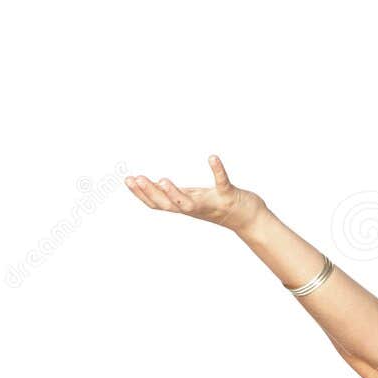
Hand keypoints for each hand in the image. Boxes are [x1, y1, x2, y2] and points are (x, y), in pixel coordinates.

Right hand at [124, 155, 263, 232]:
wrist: (249, 220)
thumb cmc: (219, 206)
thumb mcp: (194, 199)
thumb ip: (175, 194)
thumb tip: (153, 184)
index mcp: (185, 206)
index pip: (159, 204)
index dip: (142, 195)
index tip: (127, 180)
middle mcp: (196, 208)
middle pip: (169, 206)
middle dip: (151, 193)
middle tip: (135, 179)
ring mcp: (212, 203)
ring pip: (189, 203)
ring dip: (175, 193)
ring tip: (162, 179)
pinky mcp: (229, 196)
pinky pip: (222, 182)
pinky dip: (217, 170)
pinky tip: (212, 157)